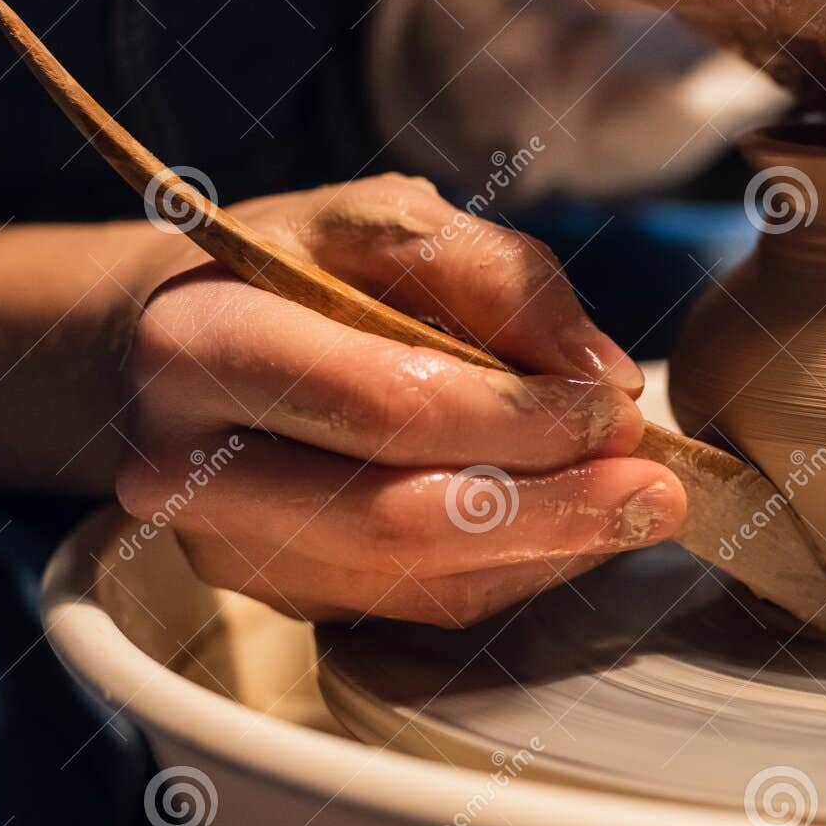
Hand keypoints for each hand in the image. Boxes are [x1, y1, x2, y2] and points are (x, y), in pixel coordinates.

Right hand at [115, 174, 685, 626]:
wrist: (169, 348)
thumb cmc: (286, 271)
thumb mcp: (379, 222)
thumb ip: (494, 273)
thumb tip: (602, 374)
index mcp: (202, 346)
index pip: (381, 403)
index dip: (513, 416)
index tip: (614, 408)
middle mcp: (194, 470)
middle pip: (396, 519)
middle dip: (549, 506)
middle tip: (656, 487)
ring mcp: (232, 551)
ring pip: (416, 579)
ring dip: (547, 547)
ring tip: (638, 506)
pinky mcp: (279, 598)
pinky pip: (418, 603)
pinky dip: (514, 568)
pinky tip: (573, 527)